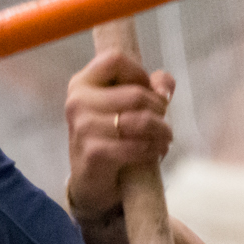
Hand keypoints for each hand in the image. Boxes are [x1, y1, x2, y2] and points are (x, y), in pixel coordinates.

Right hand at [65, 49, 175, 223]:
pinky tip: (156, 153)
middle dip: (159, 109)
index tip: (148, 93)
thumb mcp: (127, 108)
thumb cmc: (111, 138)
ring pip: (140, 120)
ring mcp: (83, 128)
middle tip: (164, 123)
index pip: (116, 60)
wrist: (92, 183)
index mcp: (82, 83)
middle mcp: (77, 102)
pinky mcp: (93, 153)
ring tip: (165, 138)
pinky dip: (152, 150)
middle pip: (135, 93)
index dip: (140, 73)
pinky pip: (135, 146)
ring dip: (161, 131)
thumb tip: (165, 84)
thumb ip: (150, 87)